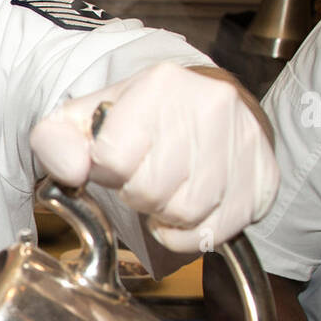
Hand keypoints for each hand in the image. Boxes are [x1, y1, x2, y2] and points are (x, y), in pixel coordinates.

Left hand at [30, 63, 278, 251]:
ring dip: (166, 214)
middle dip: (137, 193)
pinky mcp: (264, 176)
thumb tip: (71, 170)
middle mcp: (210, 106)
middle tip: (144, 176)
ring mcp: (243, 141)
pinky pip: (216, 231)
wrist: (206, 106)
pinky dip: (193, 233)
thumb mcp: (86, 118)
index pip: (113, 158)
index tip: (116, 161)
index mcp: (158, 87)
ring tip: (168, 189)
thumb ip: (57, 140)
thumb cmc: (142, 117)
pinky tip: (188, 209)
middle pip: (151, 191)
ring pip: (185, 213)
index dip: (107, 171)